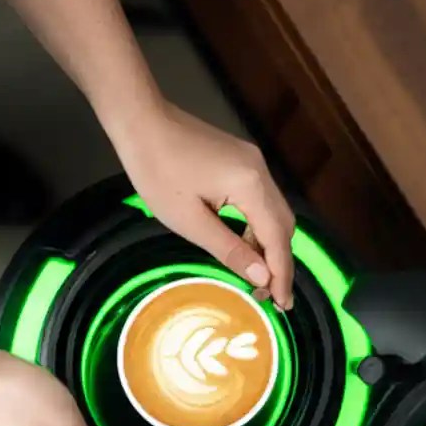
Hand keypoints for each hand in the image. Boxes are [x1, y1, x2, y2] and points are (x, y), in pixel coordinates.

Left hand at [111, 102, 296, 308]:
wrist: (141, 122)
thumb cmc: (156, 170)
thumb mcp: (189, 221)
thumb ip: (229, 250)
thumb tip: (262, 277)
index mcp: (250, 185)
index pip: (277, 238)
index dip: (281, 273)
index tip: (282, 303)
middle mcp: (260, 171)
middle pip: (284, 225)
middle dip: (279, 262)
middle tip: (270, 296)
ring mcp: (253, 162)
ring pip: (274, 212)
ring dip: (268, 245)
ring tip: (255, 276)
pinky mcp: (242, 160)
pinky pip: (261, 199)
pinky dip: (258, 226)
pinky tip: (243, 244)